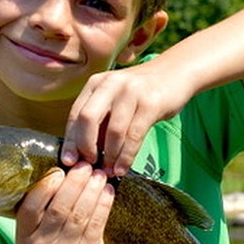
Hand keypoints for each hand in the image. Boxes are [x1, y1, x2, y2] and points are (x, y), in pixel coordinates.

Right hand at [15, 164, 113, 243]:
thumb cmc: (57, 243)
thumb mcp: (40, 229)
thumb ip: (43, 205)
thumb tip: (62, 166)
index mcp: (24, 236)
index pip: (30, 207)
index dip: (45, 186)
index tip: (60, 170)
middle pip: (59, 207)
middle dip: (75, 182)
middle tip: (85, 165)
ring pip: (79, 213)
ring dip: (92, 189)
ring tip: (99, 175)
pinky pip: (96, 223)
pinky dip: (103, 204)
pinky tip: (108, 191)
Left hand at [61, 60, 191, 176]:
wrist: (175, 72)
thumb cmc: (140, 92)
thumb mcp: (114, 99)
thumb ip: (100, 119)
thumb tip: (82, 153)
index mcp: (96, 83)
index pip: (75, 114)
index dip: (70, 140)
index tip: (68, 161)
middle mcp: (110, 84)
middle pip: (87, 118)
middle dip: (85, 146)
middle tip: (90, 164)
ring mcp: (131, 91)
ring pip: (113, 130)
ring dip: (110, 156)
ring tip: (109, 171)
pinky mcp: (150, 103)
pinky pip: (134, 135)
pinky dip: (126, 156)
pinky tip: (123, 168)